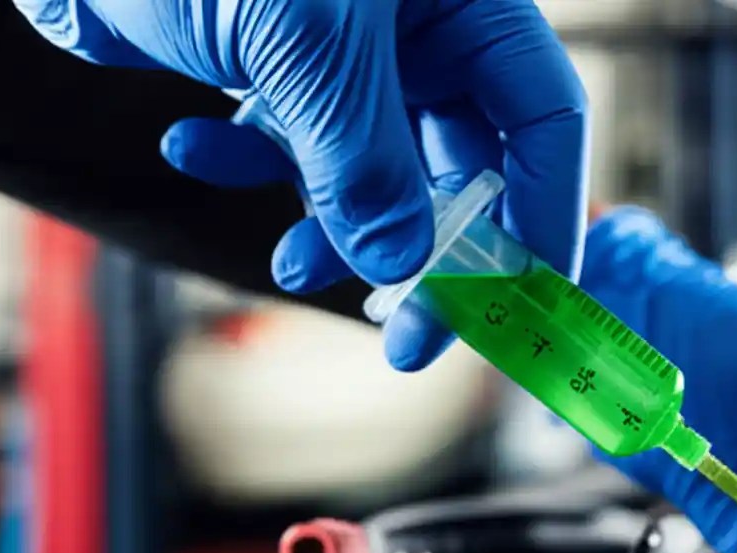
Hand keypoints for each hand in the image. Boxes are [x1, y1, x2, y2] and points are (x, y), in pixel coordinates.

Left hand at [13, 0, 588, 369]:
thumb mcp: (307, 48)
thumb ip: (363, 163)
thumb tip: (401, 267)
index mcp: (466, 1)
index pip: (545, 120)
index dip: (545, 216)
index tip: (522, 306)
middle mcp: (423, 29)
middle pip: (460, 162)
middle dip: (426, 249)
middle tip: (405, 334)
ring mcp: (353, 50)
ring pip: (370, 169)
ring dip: (329, 224)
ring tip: (288, 263)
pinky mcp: (279, 62)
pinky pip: (284, 135)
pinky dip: (243, 157)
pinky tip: (191, 147)